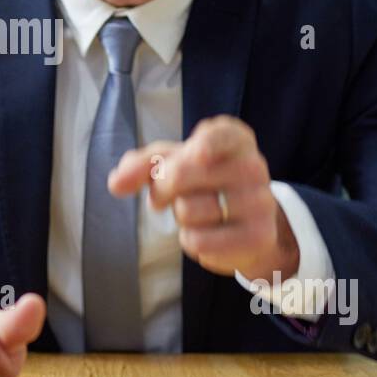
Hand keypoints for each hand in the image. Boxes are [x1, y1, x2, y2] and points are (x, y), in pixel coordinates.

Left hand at [107, 115, 298, 280]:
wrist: (243, 222)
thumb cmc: (203, 183)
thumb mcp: (173, 163)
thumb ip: (142, 165)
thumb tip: (116, 182)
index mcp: (235, 139)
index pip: (223, 135)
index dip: (208, 144)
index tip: (197, 153)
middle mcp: (253, 166)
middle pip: (181, 175)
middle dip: (161, 187)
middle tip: (166, 193)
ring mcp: (260, 201)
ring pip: (188, 211)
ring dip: (180, 217)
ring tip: (198, 213)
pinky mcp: (259, 235)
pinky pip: (200, 241)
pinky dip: (192, 241)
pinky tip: (208, 234)